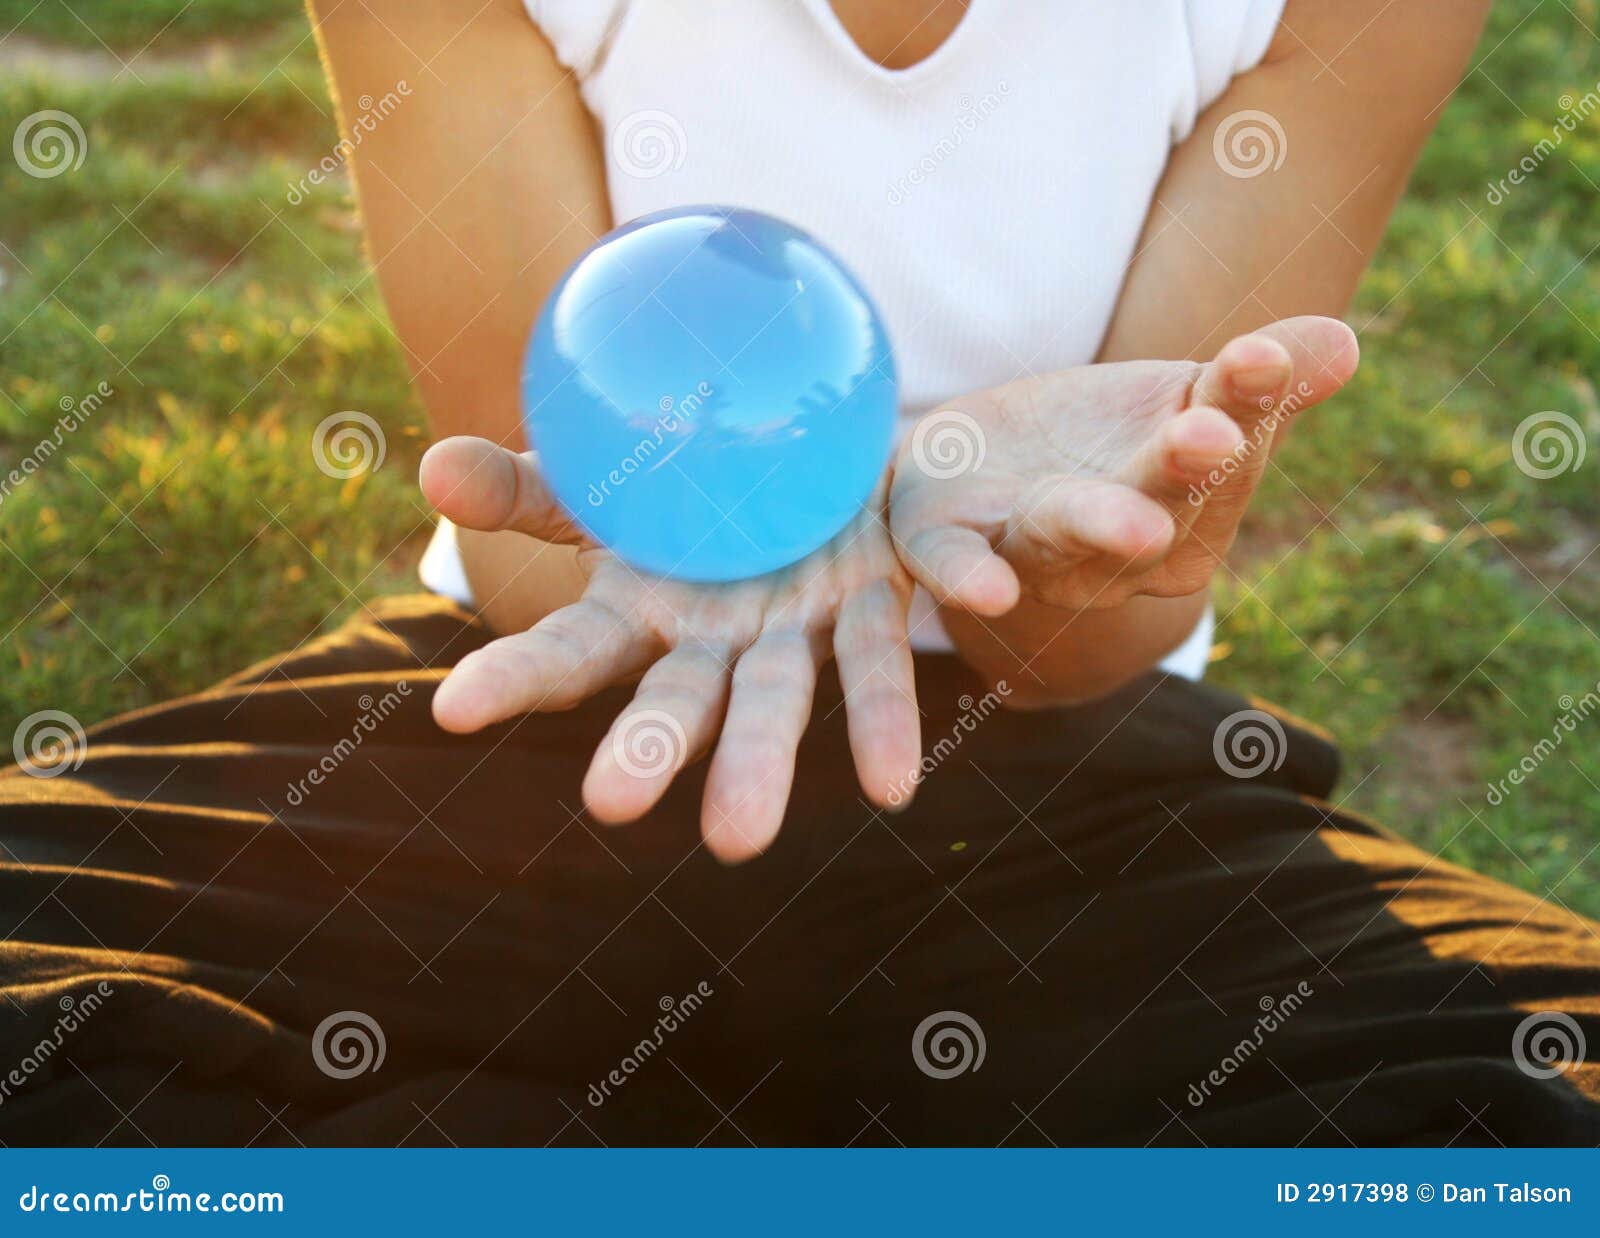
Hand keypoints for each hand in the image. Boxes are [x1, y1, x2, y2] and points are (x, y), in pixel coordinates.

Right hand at [418, 439, 920, 862]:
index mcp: (637, 617)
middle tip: (609, 804)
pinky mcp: (866, 606)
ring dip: (763, 760)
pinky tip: (891, 780)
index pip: (565, 655)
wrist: (801, 456)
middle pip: (677, 703)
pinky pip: (877, 659)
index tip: (449, 708)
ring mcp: (789, 634)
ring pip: (776, 698)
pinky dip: (885, 715)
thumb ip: (522, 489)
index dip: (512, 678)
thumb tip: (430, 470)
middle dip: (646, 750)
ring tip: (740, 837)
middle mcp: (710, 645)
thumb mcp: (597, 480)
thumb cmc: (682, 486)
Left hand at [888, 316, 1359, 615]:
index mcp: (1190, 508)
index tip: (1261, 357)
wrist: (990, 486)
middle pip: (1160, 505)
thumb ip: (1258, 382)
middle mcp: (1117, 549)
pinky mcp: (947, 539)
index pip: (1228, 449)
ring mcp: (1033, 549)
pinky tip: (985, 594)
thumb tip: (1344, 343)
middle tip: (1211, 439)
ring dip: (1098, 527)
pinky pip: (957, 564)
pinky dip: (972, 578)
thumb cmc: (1110, 443)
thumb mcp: (1186, 400)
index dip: (1248, 404)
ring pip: (1066, 537)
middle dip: (1185, 474)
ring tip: (1136, 525)